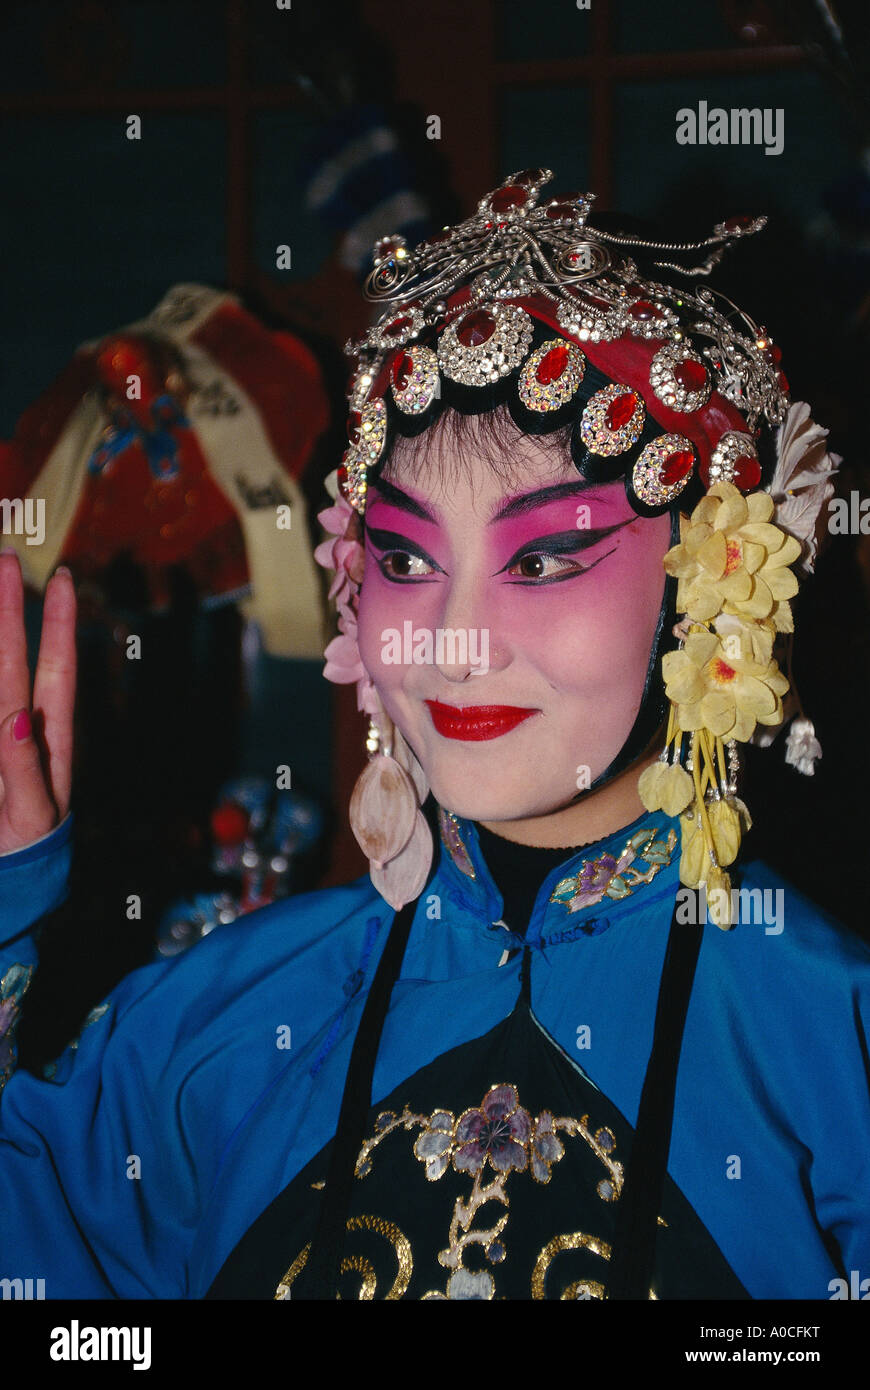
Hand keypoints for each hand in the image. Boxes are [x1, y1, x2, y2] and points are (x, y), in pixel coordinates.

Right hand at [0, 550, 75, 853]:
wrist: (4, 884)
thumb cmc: (27, 849)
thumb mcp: (32, 814)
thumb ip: (23, 768)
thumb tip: (15, 718)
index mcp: (48, 736)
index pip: (53, 667)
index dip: (57, 623)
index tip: (62, 578)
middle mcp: (18, 724)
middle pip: (10, 656)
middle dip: (5, 607)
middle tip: (2, 554)